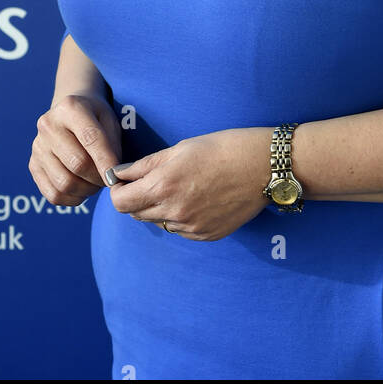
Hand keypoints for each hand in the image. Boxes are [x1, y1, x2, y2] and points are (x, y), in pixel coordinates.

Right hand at [29, 92, 121, 206]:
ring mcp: (38, 146)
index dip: (105, 161)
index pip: (91, 138)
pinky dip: (72, 199)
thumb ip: (112, 145)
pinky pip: (53, 195)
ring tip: (95, 183)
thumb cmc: (95, 118)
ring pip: (64, 183)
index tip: (116, 177)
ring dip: (86, 190)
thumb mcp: (109, 120)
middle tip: (108, 178)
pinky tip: (82, 190)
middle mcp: (48, 125)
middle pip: (77, 164)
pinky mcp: (33, 165)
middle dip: (98, 178)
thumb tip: (111, 176)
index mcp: (70, 108)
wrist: (69, 114)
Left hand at [108, 127, 273, 240]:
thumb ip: (145, 165)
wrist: (263, 165)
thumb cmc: (221, 148)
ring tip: (184, 187)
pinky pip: (182, 230)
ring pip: (160, 222)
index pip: (120, 202)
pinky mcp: (207, 236)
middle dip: (139, 198)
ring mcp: (191, 227)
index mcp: (164, 186)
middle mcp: (174, 212)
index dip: (119, 191)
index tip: (126, 181)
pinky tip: (200, 198)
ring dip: (161, 208)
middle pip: (137, 214)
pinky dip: (182, 217)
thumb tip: (119, 174)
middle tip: (156, 180)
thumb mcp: (179, 148)